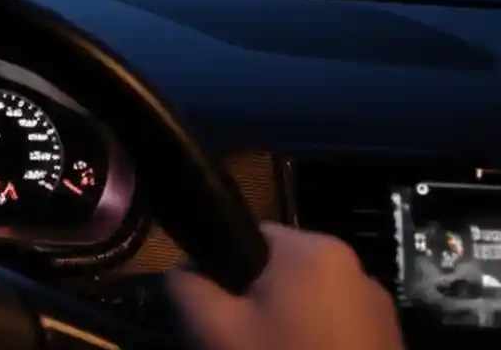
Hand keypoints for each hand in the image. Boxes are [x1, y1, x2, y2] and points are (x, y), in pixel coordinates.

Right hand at [167, 223, 404, 349]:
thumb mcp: (215, 329)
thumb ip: (187, 286)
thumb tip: (186, 268)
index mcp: (314, 249)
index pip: (251, 235)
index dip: (225, 271)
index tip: (219, 313)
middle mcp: (354, 266)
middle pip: (279, 272)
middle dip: (256, 303)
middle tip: (241, 343)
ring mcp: (377, 305)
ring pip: (308, 302)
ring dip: (286, 325)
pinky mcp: (388, 339)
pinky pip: (334, 326)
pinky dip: (314, 342)